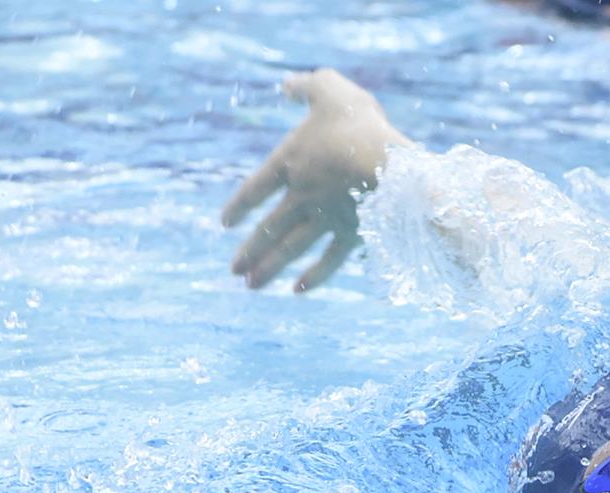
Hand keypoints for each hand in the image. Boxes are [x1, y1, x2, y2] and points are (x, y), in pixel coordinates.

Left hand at [222, 68, 409, 292]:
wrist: (384, 160)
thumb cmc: (356, 121)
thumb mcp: (328, 89)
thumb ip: (306, 86)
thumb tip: (287, 85)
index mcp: (290, 162)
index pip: (255, 189)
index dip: (240, 206)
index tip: (225, 224)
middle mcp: (302, 196)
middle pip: (270, 228)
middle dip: (251, 250)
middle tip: (234, 272)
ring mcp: (328, 218)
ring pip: (292, 248)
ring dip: (270, 268)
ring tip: (251, 286)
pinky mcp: (355, 232)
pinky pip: (331, 259)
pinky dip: (316, 276)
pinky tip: (299, 289)